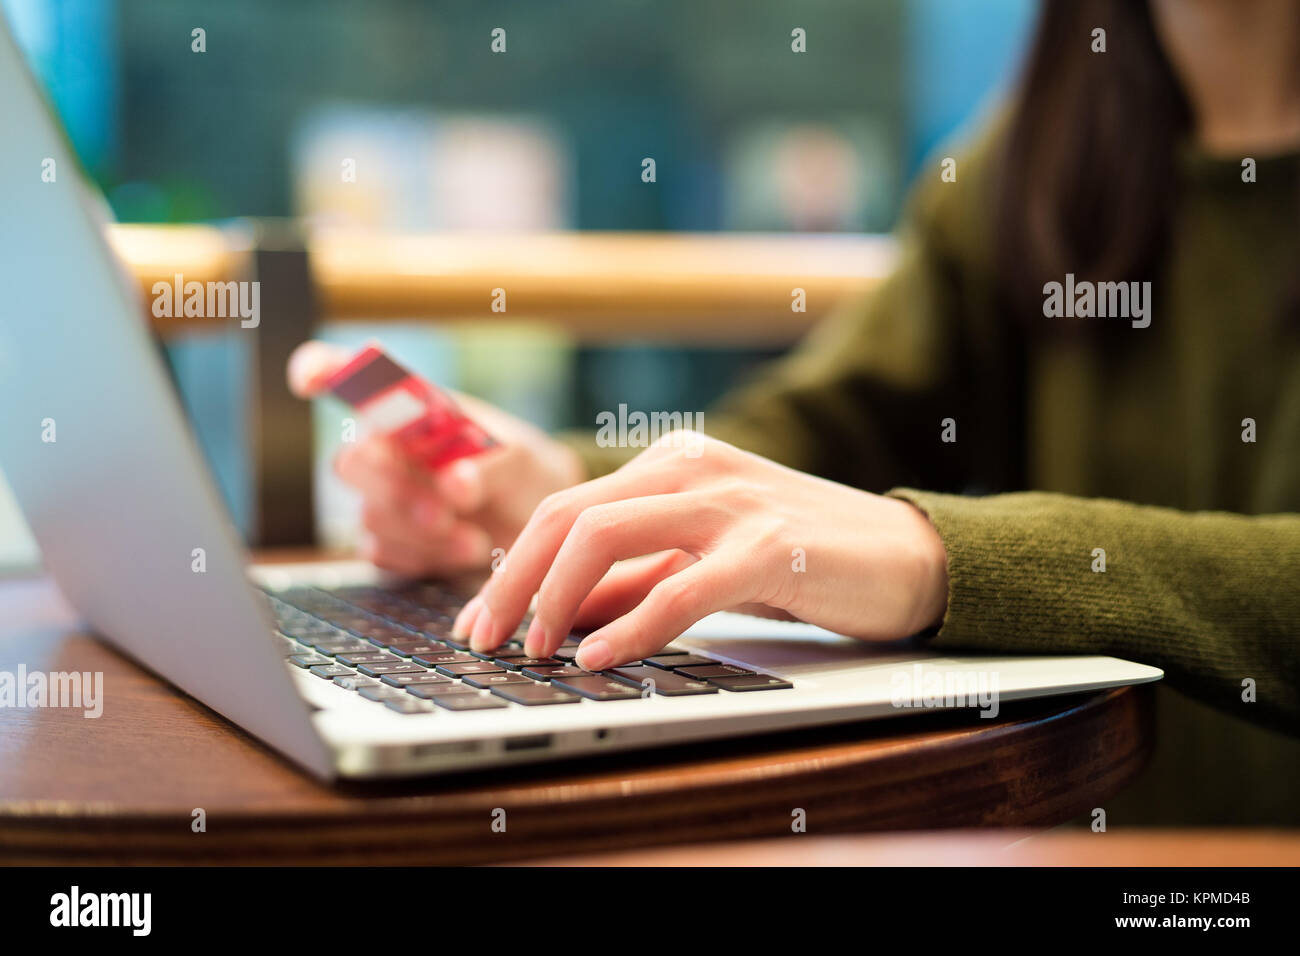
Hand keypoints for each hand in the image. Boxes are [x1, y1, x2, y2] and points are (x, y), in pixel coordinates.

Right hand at [286, 340, 584, 575]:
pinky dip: (425, 556)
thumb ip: (489, 466)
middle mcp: (388, 451)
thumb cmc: (524, 474)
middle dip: (396, 490)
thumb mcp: (521, 457)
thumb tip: (455, 484)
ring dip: (423, 532)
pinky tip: (464, 549)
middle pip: (352, 463)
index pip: (355, 379)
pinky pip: (382, 554)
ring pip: (370, 515)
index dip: (324, 370)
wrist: (539, 526)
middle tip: (445, 511)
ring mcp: (383, 498)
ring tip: (475, 538)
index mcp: (411, 410)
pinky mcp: (390, 544)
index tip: (311, 377)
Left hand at [452, 431, 949, 670]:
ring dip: (556, 600)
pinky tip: (600, 660)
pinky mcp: (768, 547)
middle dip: (512, 582)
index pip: (564, 508)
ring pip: (607, 537)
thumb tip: (557, 613)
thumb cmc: (800, 559)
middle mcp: (691, 467)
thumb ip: (634, 578)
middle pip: (568, 516)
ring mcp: (730, 501)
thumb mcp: (701, 559)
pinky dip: (630, 626)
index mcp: (670, 463)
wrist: (904, 556)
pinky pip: (679, 588)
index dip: (511, 567)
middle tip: (484, 640)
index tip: (479, 619)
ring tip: (535, 651)